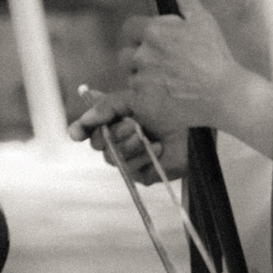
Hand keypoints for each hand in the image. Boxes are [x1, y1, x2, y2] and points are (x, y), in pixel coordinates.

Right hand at [69, 90, 186, 183]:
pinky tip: (158, 148)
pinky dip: (143, 157)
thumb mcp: (135, 99)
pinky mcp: (144, 174)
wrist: (196, 123)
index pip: (90, 128)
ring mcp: (132, 158)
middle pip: (98, 144)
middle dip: (114, 133)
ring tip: (148, 136)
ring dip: (129, 145)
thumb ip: (107, 106)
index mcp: (118, 120)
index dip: (80, 130)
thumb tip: (84, 119)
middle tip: (133, 125)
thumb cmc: (170, 106)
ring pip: (112, 158)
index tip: (77, 133)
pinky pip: (129, 170)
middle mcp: (122, 140)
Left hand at [119, 0, 243, 134]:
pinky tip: (166, 100)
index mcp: (152, 32)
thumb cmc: (216, 57)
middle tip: (164, 68)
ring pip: (130, 79)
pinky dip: (146, 101)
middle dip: (140, 59)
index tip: (154, 45)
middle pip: (125, 55)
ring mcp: (140, 81)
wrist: (226, 96)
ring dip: (143, 81)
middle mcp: (142, 55)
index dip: (140, 36)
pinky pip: (133, 100)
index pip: (129, 29)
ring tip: (170, 85)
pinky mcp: (142, 105)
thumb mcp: (202, 20)